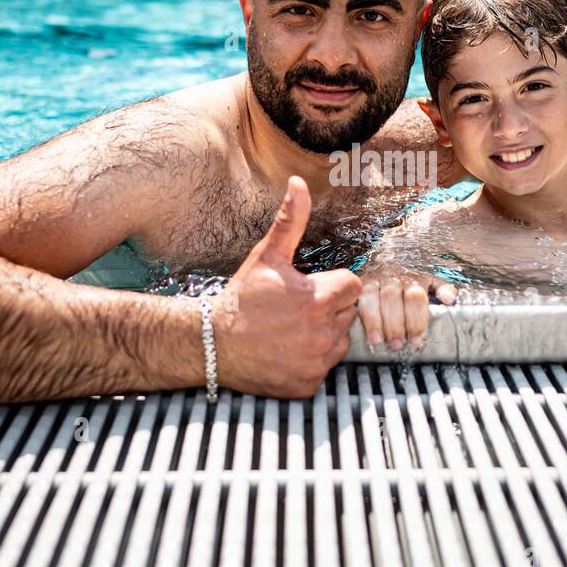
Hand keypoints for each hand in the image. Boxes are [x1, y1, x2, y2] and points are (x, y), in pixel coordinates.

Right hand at [211, 176, 361, 397]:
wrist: (213, 345)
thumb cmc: (242, 298)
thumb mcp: (266, 256)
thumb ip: (290, 220)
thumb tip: (299, 182)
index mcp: (320, 298)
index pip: (353, 286)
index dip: (333, 284)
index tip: (310, 287)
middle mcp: (323, 331)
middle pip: (349, 313)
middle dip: (330, 308)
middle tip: (297, 309)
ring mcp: (317, 361)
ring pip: (340, 342)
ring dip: (324, 335)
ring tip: (292, 329)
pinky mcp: (309, 384)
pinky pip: (324, 368)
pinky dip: (311, 361)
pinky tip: (287, 351)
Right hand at [357, 267, 456, 350]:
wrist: (394, 247)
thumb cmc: (416, 269)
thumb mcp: (434, 274)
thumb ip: (442, 286)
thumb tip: (449, 300)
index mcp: (416, 276)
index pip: (416, 298)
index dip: (416, 321)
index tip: (417, 341)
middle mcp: (395, 276)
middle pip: (393, 300)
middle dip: (395, 325)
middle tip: (397, 345)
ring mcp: (376, 278)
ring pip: (373, 298)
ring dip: (375, 321)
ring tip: (377, 341)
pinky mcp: (362, 282)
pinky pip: (358, 297)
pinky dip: (361, 312)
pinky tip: (359, 326)